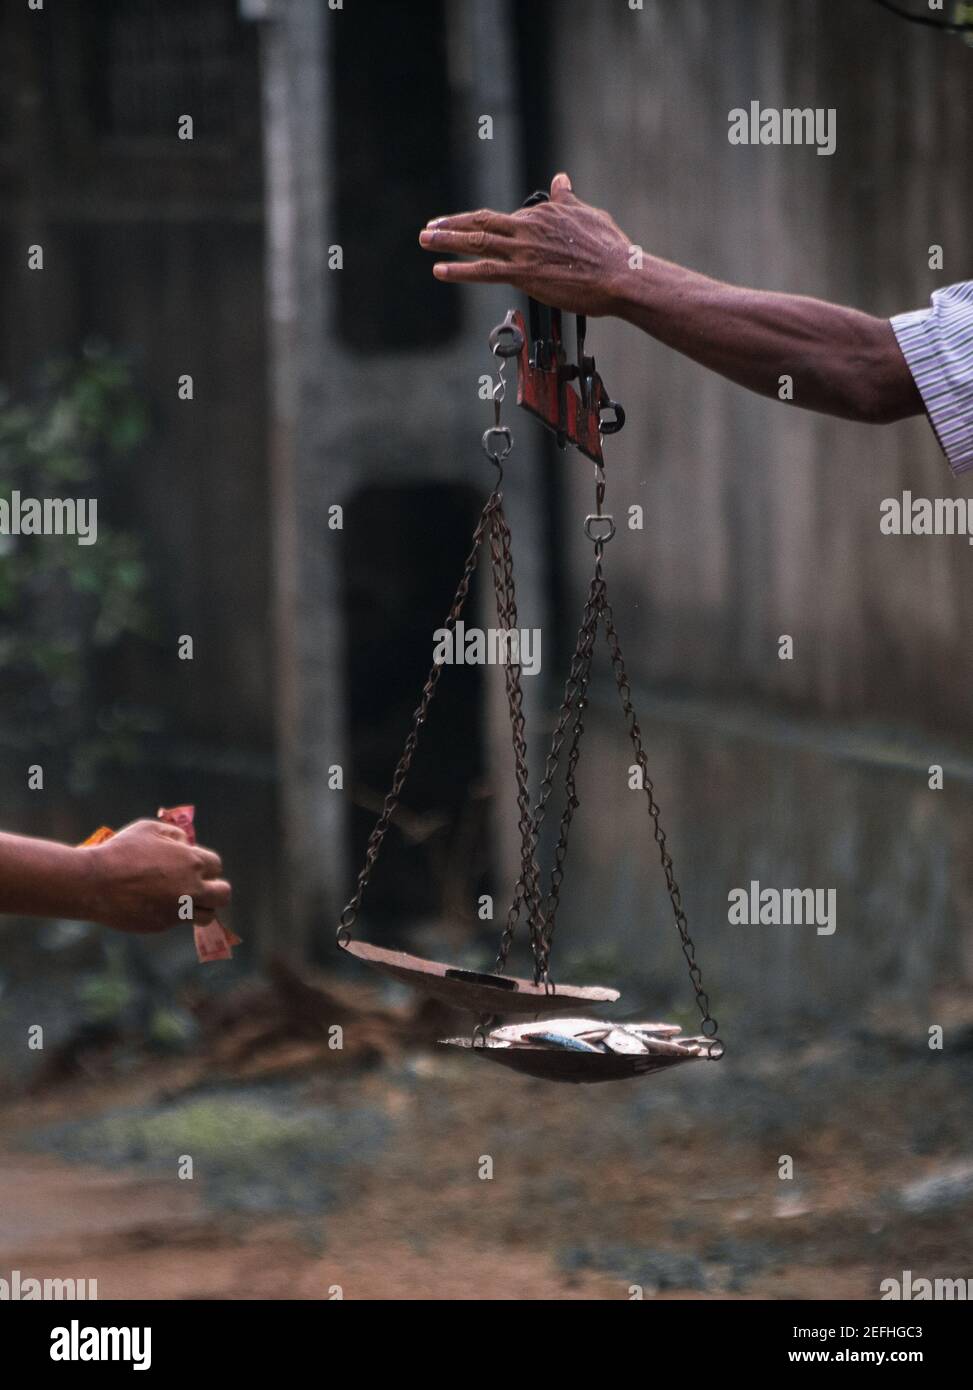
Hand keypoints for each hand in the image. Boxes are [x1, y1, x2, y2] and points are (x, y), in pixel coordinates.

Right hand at [82, 819, 231, 934]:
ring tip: (189, 902)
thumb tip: (188, 844)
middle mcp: (191, 888)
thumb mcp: (150, 829)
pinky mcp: (163, 924)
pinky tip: (161, 906)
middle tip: (203, 888)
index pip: (217, 866)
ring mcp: (178, 909)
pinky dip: (176, 915)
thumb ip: (175, 834)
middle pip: (223, 894)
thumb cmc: (121, 851)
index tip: (194, 867)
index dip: (206, 866)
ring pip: (208, 915)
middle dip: (216, 890)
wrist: (95, 883)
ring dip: (202, 908)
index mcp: (191, 861)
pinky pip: (180, 922)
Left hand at [419, 172, 633, 316]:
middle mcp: (528, 227)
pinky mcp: (523, 273)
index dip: (489, 227)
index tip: (473, 232)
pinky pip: (483, 270)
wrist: (619, 274)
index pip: (509, 219)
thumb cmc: (610, 250)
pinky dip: (458, 270)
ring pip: (476, 241)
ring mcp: (523, 249)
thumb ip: (568, 199)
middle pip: (481, 222)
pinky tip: (440, 270)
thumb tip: (560, 179)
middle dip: (452, 224)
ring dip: (446, 240)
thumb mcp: (589, 215)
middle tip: (430, 226)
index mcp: (544, 213)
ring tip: (425, 239)